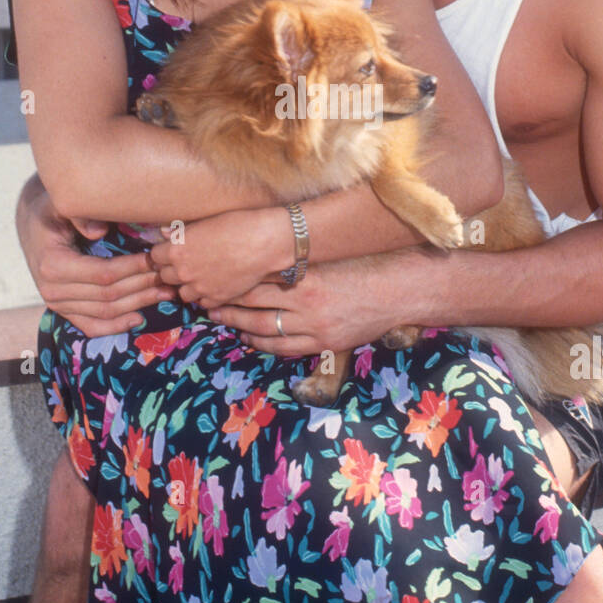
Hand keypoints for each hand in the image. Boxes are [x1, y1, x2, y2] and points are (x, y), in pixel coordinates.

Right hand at [16, 176, 174, 336]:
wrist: (32, 226)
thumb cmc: (52, 211)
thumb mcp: (60, 205)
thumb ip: (79, 214)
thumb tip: (99, 232)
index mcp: (53, 265)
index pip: (103, 274)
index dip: (133, 269)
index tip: (156, 258)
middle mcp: (52, 291)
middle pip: (108, 296)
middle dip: (143, 285)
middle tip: (170, 275)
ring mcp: (57, 305)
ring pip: (105, 312)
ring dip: (138, 304)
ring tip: (166, 292)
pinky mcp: (63, 312)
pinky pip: (91, 327)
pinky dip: (116, 326)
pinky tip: (139, 318)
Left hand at [149, 207, 292, 309]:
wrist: (265, 241)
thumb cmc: (237, 223)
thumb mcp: (205, 222)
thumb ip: (181, 232)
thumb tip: (164, 234)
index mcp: (176, 249)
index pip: (154, 257)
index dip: (164, 253)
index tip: (173, 250)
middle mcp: (183, 271)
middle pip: (165, 276)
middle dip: (173, 270)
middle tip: (188, 262)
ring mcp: (200, 287)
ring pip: (182, 293)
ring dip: (188, 285)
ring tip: (202, 275)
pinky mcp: (217, 298)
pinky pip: (202, 303)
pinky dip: (206, 296)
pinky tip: (215, 284)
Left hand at [208, 257, 402, 354]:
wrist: (397, 291)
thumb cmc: (363, 268)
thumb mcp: (328, 258)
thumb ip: (298, 261)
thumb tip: (266, 254)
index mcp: (305, 278)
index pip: (257, 281)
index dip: (232, 283)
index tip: (214, 278)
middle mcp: (306, 304)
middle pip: (254, 307)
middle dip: (228, 305)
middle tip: (205, 301)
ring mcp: (314, 327)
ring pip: (264, 330)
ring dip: (240, 325)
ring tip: (222, 319)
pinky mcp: (324, 343)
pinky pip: (285, 348)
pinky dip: (264, 344)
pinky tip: (250, 339)